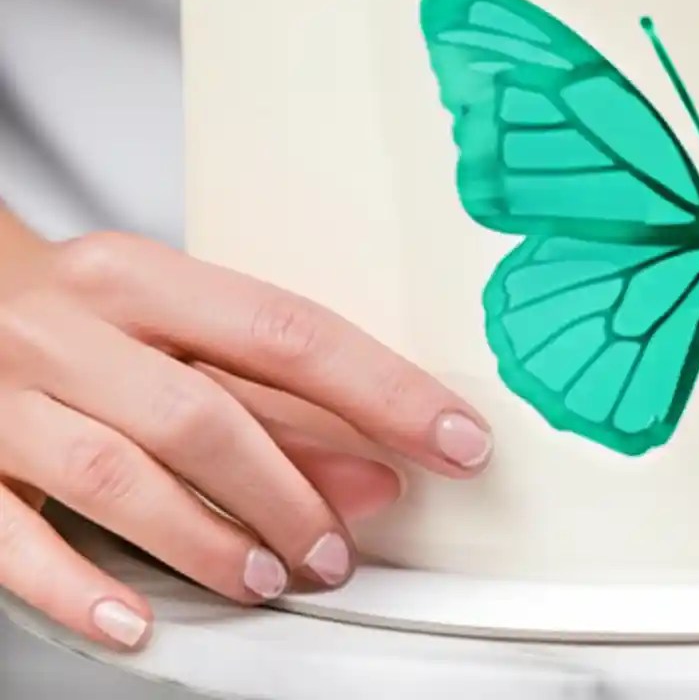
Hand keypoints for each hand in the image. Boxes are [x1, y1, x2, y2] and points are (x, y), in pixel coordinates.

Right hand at [0, 231, 491, 650]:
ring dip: (211, 541)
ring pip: (122, 477)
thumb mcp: (173, 336)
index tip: (455, 442)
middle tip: (338, 550)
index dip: (383, 392)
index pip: (287, 332)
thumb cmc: (78, 324)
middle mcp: (67, 329)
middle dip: (292, 493)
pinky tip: (137, 619)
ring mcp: (2, 398)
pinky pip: (15, 538)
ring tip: (268, 578)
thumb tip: (375, 474)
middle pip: (204, 414)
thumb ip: (270, 404)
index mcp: (138, 278)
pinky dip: (81, 588)